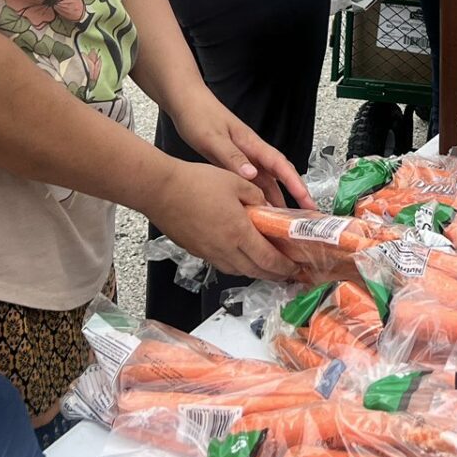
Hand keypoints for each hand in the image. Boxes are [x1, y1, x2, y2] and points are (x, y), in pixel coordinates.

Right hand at [153, 160, 299, 279]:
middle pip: (255, 270)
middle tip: (287, 273)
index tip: (296, 269)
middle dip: (274, 274)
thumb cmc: (195, 182)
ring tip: (268, 267)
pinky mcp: (197, 251)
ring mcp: (209, 252)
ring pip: (239, 270)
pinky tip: (242, 257)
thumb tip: (269, 209)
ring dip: (256, 272)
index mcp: (238, 232)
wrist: (160, 191)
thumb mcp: (236, 181)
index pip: (268, 258)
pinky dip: (238, 266)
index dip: (284, 267)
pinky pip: (223, 264)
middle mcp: (224, 248)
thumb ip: (257, 197)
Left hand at [177, 94, 311, 205]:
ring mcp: (244, 159)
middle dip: (295, 194)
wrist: (186, 104)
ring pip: (266, 182)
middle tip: (305, 215)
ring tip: (283, 222)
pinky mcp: (234, 164)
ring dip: (276, 199)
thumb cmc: (199, 116)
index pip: (280, 164)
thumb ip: (231, 157)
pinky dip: (258, 198)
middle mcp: (252, 152)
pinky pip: (252, 184)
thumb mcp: (213, 138)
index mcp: (251, 144)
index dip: (295, 182)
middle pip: (279, 175)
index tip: (306, 198)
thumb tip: (251, 175)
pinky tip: (257, 212)